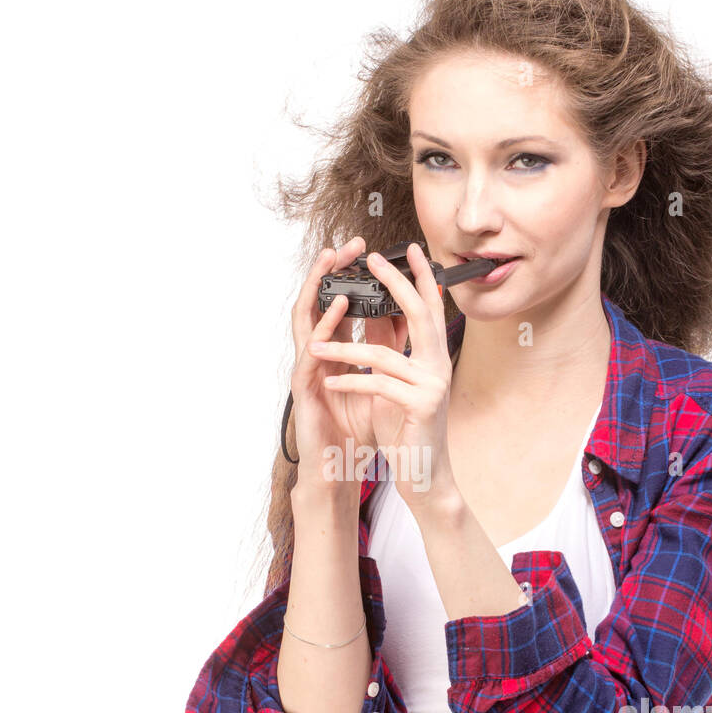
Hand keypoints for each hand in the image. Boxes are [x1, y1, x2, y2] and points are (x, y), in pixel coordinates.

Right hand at [289, 236, 407, 493]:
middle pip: (319, 301)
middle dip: (331, 270)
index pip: (340, 304)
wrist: (338, 469)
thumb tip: (407, 322)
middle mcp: (316, 355)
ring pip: (305, 317)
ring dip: (319, 286)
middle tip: (348, 243)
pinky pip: (311, 348)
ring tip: (333, 259)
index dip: (352, 276)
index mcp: (334, 352)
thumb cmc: (354, 429)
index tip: (371, 250)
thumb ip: (385, 351)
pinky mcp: (304, 387)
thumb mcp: (377, 381)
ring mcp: (306, 369)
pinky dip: (324, 325)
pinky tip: (338, 307)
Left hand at [306, 243, 457, 507]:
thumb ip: (390, 348)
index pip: (429, 308)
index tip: (406, 249)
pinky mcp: (420, 407)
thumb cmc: (407, 429)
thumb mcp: (397, 382)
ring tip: (313, 348)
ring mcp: (432, 385)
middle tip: (370, 259)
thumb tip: (376, 311)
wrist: (425, 475)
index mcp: (433, 357)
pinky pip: (378, 385)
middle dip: (394, 283)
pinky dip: (350, 383)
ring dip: (342, 350)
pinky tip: (330, 384)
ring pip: (383, 354)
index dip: (420, 277)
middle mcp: (438, 365)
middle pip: (420, 314)